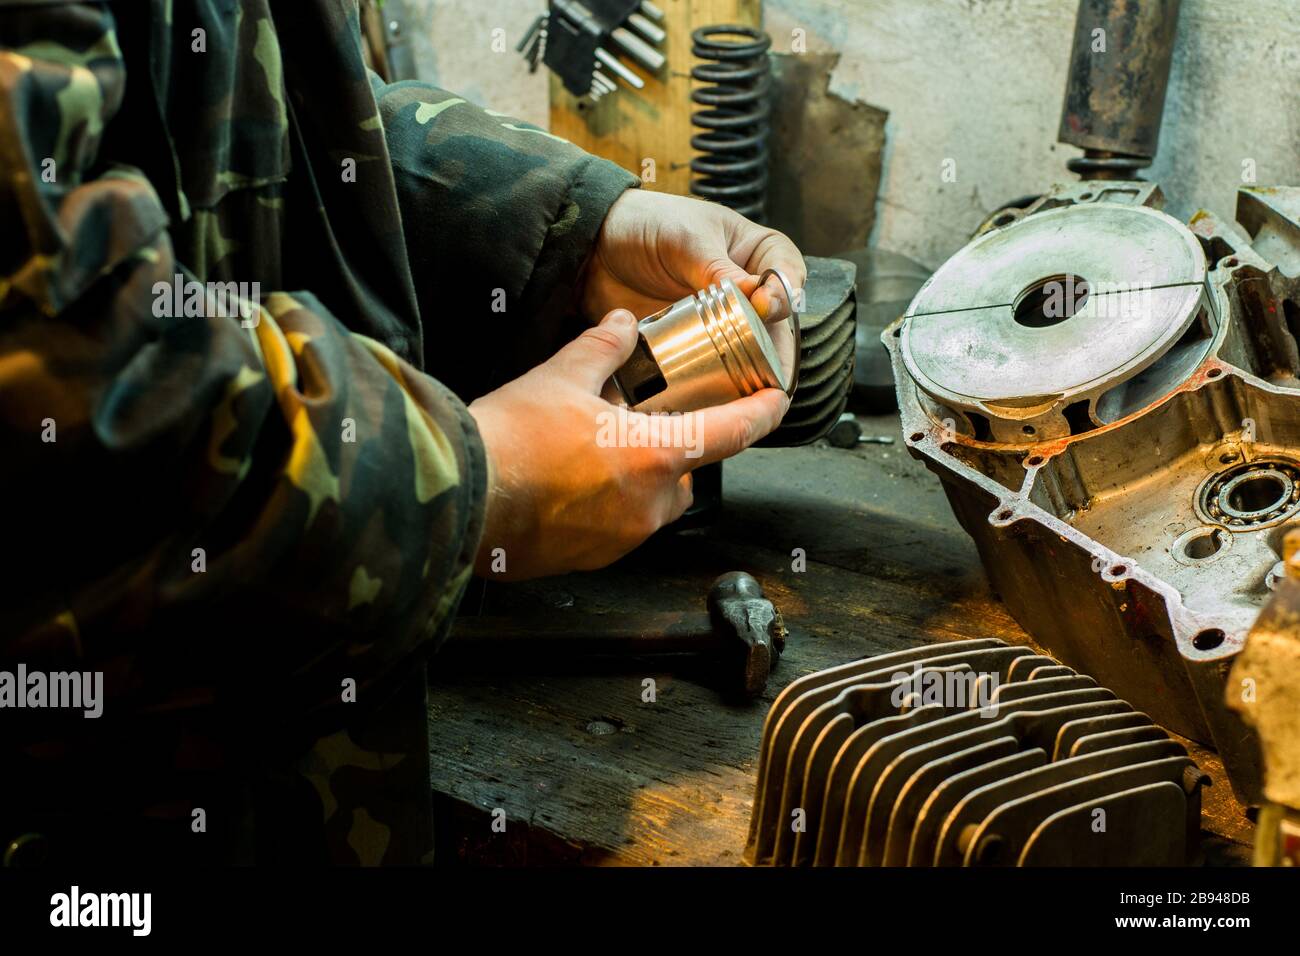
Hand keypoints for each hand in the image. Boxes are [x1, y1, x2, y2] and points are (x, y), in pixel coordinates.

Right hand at [467, 309, 789, 578]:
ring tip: (596, 451)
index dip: (762, 412)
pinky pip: (617, 527)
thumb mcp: (561, 376)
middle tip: (638, 423)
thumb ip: (603, 347)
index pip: (732, 433)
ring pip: (652, 504)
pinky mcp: (590, 559)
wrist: (459, 495)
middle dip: (672, 449)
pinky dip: (607, 503)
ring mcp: (620, 539)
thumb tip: (622, 322)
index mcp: (654, 456)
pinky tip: (570, 482)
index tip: (778, 399)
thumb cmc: (509, 441)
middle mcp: (648, 505)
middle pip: (687, 474)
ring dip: (638, 477)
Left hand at [580, 190, 805, 379]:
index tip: (768, 306)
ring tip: (749, 390)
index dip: (785, 294)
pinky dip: (720, 382)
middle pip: (777, 324)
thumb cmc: (645, 225)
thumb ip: (719, 269)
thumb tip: (758, 296)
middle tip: (768, 365)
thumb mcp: (685, 240)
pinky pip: (718, 367)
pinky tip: (720, 394)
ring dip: (753, 372)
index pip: (788, 275)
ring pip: (753, 352)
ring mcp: (722, 320)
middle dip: (776, 347)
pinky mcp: (697, 344)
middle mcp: (746, 288)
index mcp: (755, 251)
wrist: (594, 249)